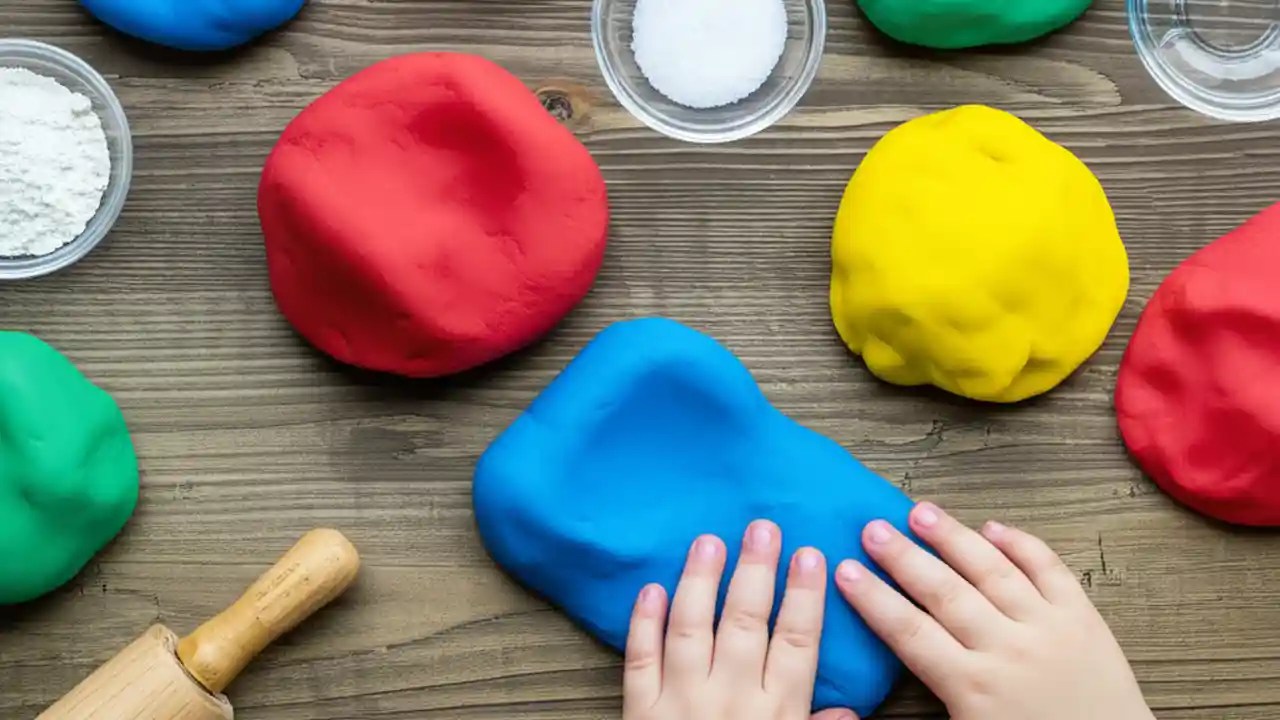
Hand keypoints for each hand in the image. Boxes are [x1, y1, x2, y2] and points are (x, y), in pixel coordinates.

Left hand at [623, 520, 856, 719]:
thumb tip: (849, 711)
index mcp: (776, 714)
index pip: (796, 642)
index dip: (804, 596)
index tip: (811, 554)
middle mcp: (730, 700)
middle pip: (745, 622)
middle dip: (756, 570)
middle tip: (763, 527)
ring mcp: (681, 703)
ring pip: (691, 629)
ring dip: (700, 581)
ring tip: (708, 541)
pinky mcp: (640, 712)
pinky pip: (639, 660)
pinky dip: (643, 623)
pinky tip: (651, 589)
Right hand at [835, 503, 1154, 719]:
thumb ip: (922, 709)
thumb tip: (868, 704)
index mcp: (973, 688)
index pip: (910, 632)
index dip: (874, 599)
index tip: (844, 570)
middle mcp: (1007, 650)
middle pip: (944, 592)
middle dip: (904, 558)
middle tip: (872, 529)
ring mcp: (1048, 628)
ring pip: (993, 571)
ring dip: (954, 538)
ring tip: (921, 511)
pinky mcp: (1085, 620)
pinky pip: (1050, 570)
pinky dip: (1021, 544)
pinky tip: (994, 526)